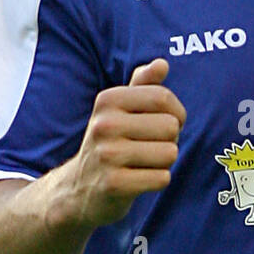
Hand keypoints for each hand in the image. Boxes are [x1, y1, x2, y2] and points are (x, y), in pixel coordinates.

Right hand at [63, 59, 186, 228]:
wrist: (78, 189)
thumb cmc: (110, 143)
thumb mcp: (119, 110)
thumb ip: (142, 84)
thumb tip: (162, 64)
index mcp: (107, 100)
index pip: (163, 98)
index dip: (176, 113)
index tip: (164, 124)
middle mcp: (104, 125)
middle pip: (170, 126)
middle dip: (169, 140)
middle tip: (147, 148)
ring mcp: (107, 155)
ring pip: (170, 153)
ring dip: (164, 162)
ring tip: (142, 163)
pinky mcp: (114, 184)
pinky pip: (162, 178)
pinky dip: (157, 180)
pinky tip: (138, 179)